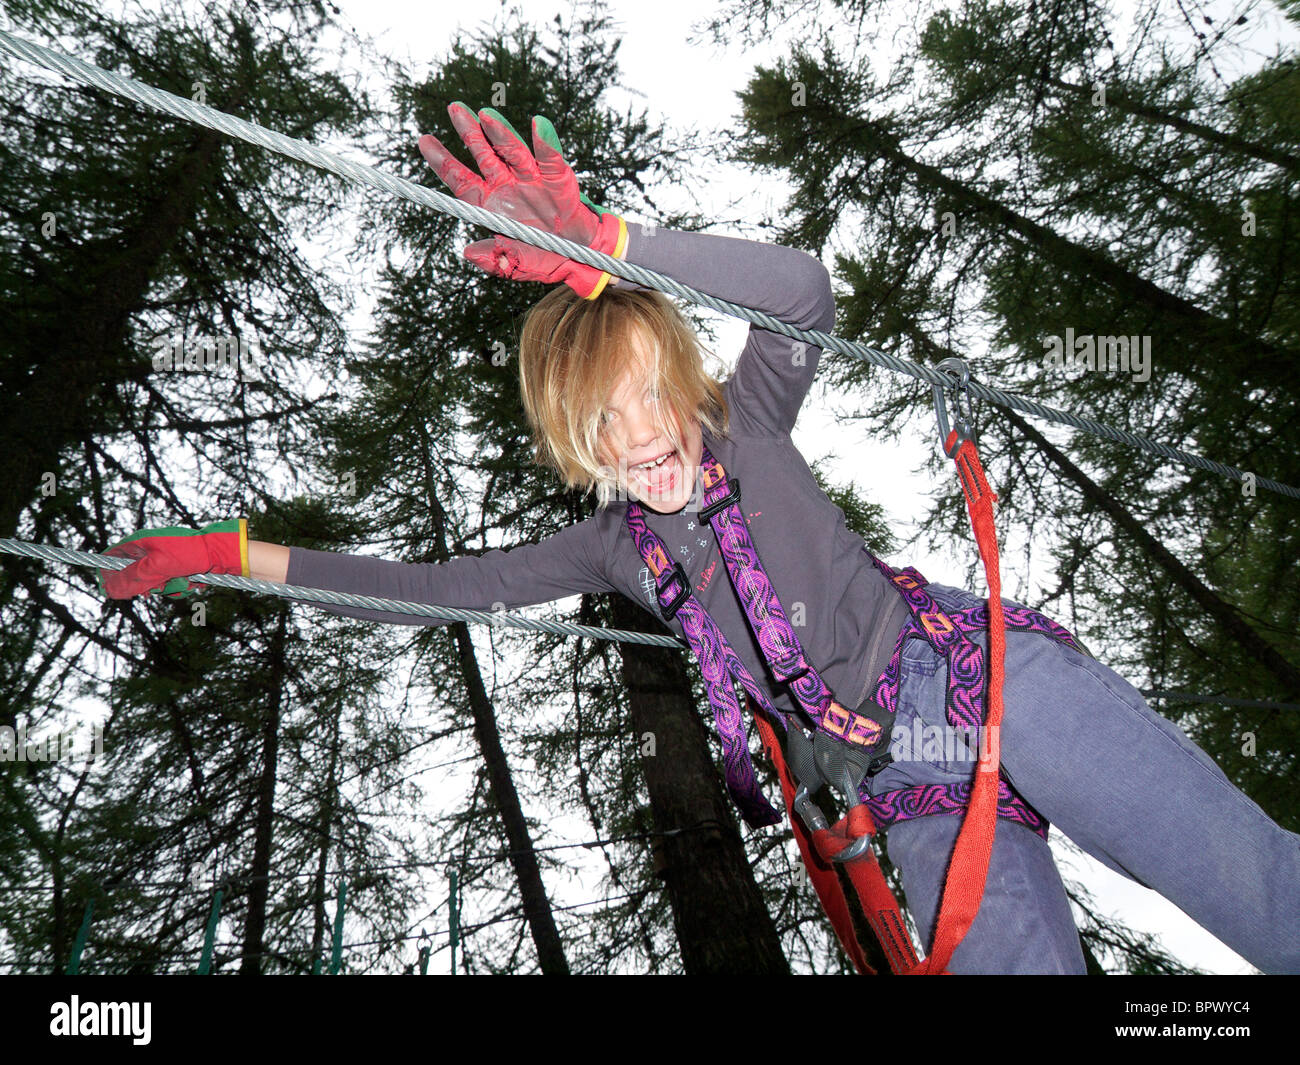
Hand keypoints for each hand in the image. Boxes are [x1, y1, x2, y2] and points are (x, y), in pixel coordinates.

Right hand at [99, 519, 248, 599]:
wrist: (222, 554)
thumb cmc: (190, 554)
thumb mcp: (158, 567)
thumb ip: (133, 578)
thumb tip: (109, 589)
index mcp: (141, 541)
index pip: (113, 557)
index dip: (110, 574)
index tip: (111, 590)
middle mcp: (150, 549)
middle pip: (134, 574)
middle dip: (147, 585)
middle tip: (160, 587)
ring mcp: (163, 558)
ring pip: (153, 582)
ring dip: (166, 586)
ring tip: (182, 580)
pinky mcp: (176, 567)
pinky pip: (169, 583)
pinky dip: (178, 586)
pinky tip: (191, 581)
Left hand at [418, 103, 626, 297]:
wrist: (579, 257)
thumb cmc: (543, 258)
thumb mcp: (515, 265)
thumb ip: (493, 260)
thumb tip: (468, 252)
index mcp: (490, 204)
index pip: (461, 180)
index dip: (443, 161)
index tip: (424, 141)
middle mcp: (507, 185)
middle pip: (483, 155)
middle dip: (469, 132)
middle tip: (455, 109)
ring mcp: (531, 178)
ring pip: (512, 151)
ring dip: (501, 134)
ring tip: (487, 116)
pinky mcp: (557, 177)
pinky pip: (550, 158)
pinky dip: (546, 142)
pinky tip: (539, 125)